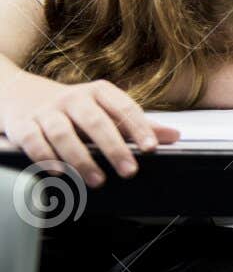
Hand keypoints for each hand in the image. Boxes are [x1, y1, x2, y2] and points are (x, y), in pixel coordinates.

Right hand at [1, 77, 179, 187]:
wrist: (18, 93)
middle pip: (95, 122)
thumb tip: (174, 136)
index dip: (139, 127)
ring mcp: (46, 111)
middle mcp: (72, 98)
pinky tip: (59, 172)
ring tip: (98, 180)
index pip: (123, 107)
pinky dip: (46, 156)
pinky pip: (34, 140)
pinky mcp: (22, 124)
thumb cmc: (73, 107)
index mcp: (98, 92)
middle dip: (114, 148)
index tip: (151, 148)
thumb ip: (136, 124)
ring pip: (63, 133)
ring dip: (82, 159)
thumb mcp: (105, 110)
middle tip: (130, 171)